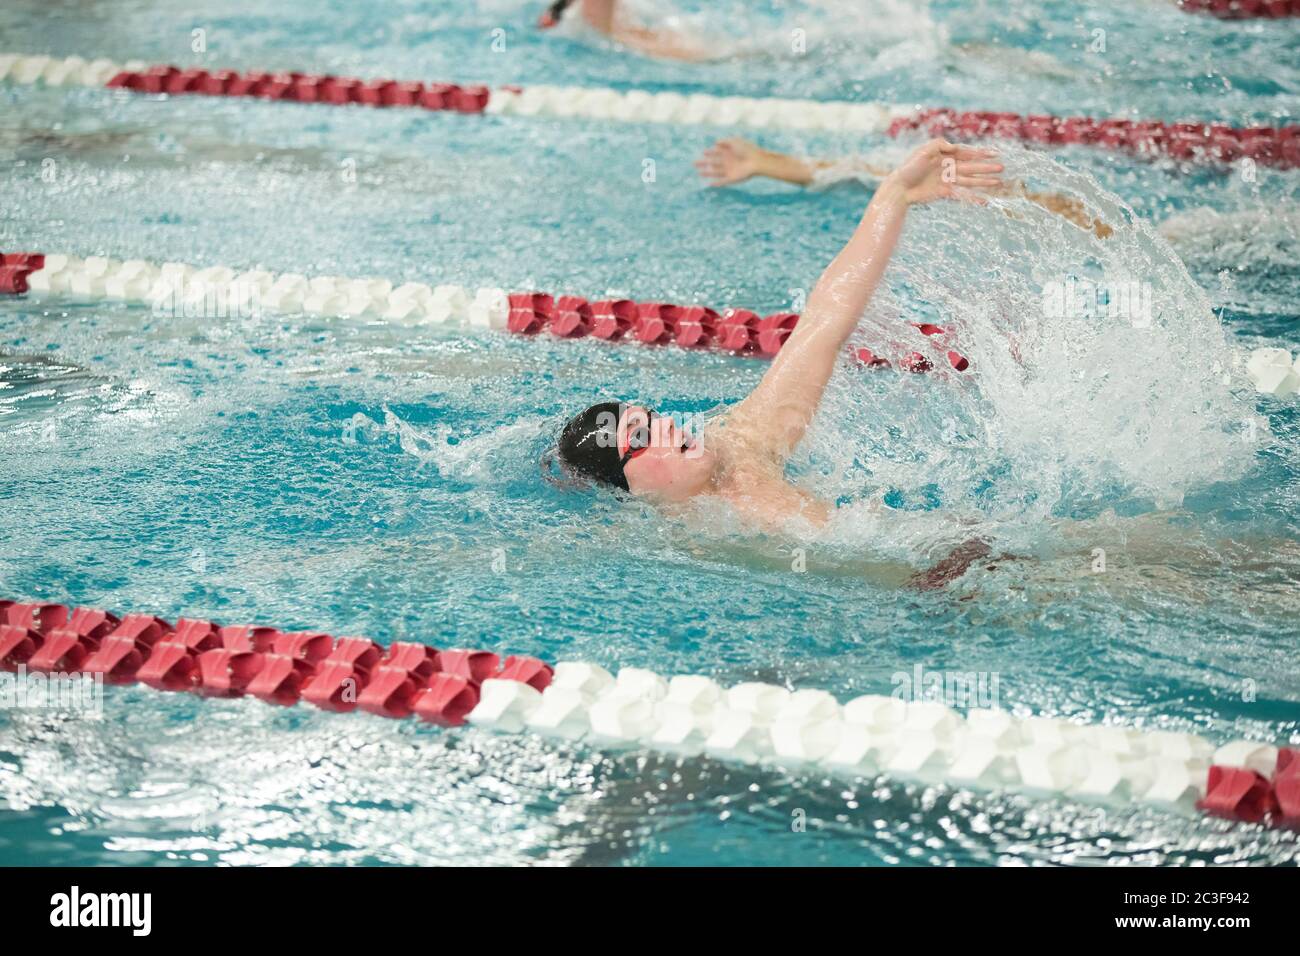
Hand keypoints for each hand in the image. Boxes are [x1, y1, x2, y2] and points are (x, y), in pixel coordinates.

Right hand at [694, 138, 761, 186]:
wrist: (756, 161)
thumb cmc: (747, 150)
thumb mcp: (735, 142)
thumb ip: (725, 141)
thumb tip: (715, 142)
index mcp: (729, 153)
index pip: (717, 152)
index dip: (709, 152)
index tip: (703, 152)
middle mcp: (728, 162)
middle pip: (713, 162)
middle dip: (704, 163)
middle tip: (694, 163)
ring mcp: (730, 170)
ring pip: (715, 172)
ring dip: (707, 172)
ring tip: (699, 172)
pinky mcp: (732, 178)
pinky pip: (722, 181)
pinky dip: (716, 183)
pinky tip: (710, 184)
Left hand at [882, 139, 1002, 205]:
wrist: (899, 188)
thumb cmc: (909, 167)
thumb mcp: (923, 151)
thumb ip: (939, 145)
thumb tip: (954, 145)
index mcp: (944, 155)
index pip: (967, 153)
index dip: (981, 153)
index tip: (996, 154)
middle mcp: (948, 167)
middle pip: (971, 167)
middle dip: (986, 168)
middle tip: (1002, 169)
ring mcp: (947, 180)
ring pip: (970, 180)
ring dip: (984, 182)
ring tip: (998, 183)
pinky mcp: (944, 192)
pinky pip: (961, 194)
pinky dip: (972, 197)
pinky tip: (984, 200)